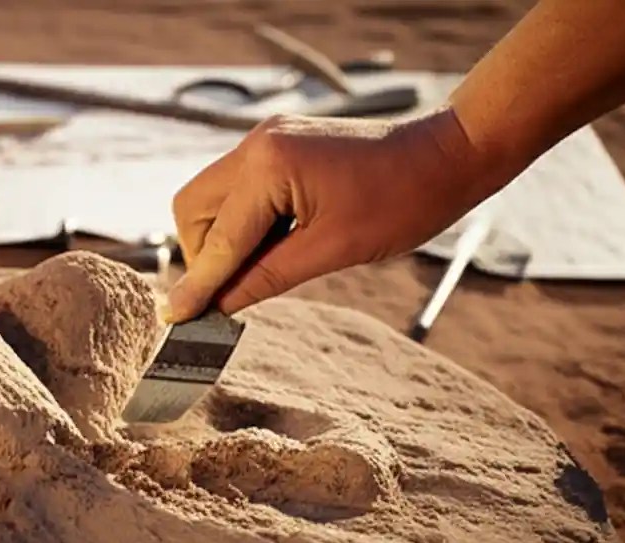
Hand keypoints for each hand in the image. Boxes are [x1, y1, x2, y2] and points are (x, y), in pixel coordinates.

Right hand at [165, 106, 495, 321]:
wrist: (450, 154)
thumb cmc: (402, 201)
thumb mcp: (332, 251)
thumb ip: (265, 278)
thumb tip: (219, 306)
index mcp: (267, 166)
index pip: (218, 239)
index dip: (199, 285)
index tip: (175, 320)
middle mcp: (257, 145)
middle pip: (193, 209)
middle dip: (203, 255)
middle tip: (231, 290)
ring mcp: (267, 140)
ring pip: (211, 198)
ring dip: (221, 239)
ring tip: (260, 268)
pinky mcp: (280, 145)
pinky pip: (239, 189)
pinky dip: (244, 222)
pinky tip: (274, 244)